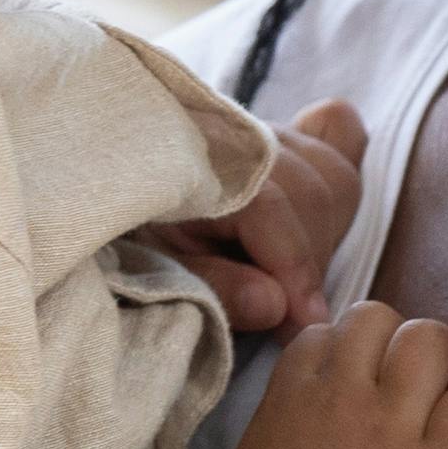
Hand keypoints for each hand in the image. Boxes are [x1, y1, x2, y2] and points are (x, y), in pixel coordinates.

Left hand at [146, 98, 373, 330]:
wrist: (108, 177)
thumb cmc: (131, 228)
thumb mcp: (158, 266)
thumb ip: (215, 285)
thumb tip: (277, 306)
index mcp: (204, 162)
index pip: (273, 209)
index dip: (295, 270)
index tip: (307, 323)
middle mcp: (241, 131)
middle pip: (312, 193)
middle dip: (308, 259)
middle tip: (289, 313)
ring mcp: (265, 126)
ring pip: (330, 174)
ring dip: (323, 232)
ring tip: (294, 276)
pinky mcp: (282, 131)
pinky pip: (336, 129)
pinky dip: (339, 167)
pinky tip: (323, 210)